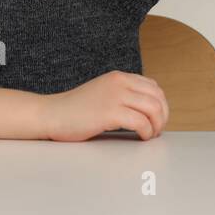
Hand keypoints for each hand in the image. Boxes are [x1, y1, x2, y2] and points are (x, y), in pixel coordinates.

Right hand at [38, 70, 169, 140]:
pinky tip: (140, 137)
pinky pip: (141, 122)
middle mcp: (119, 82)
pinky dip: (146, 132)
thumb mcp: (103, 92)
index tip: (156, 120)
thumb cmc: (75, 109)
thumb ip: (122, 94)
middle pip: (158, 98)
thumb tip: (148, 109)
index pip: (154, 87)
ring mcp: (114, 96)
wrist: (52, 114)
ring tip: (148, 135)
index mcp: (118, 77)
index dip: (161, 106)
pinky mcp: (110, 112)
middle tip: (156, 130)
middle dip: (162, 117)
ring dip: (156, 126)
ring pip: (153, 109)